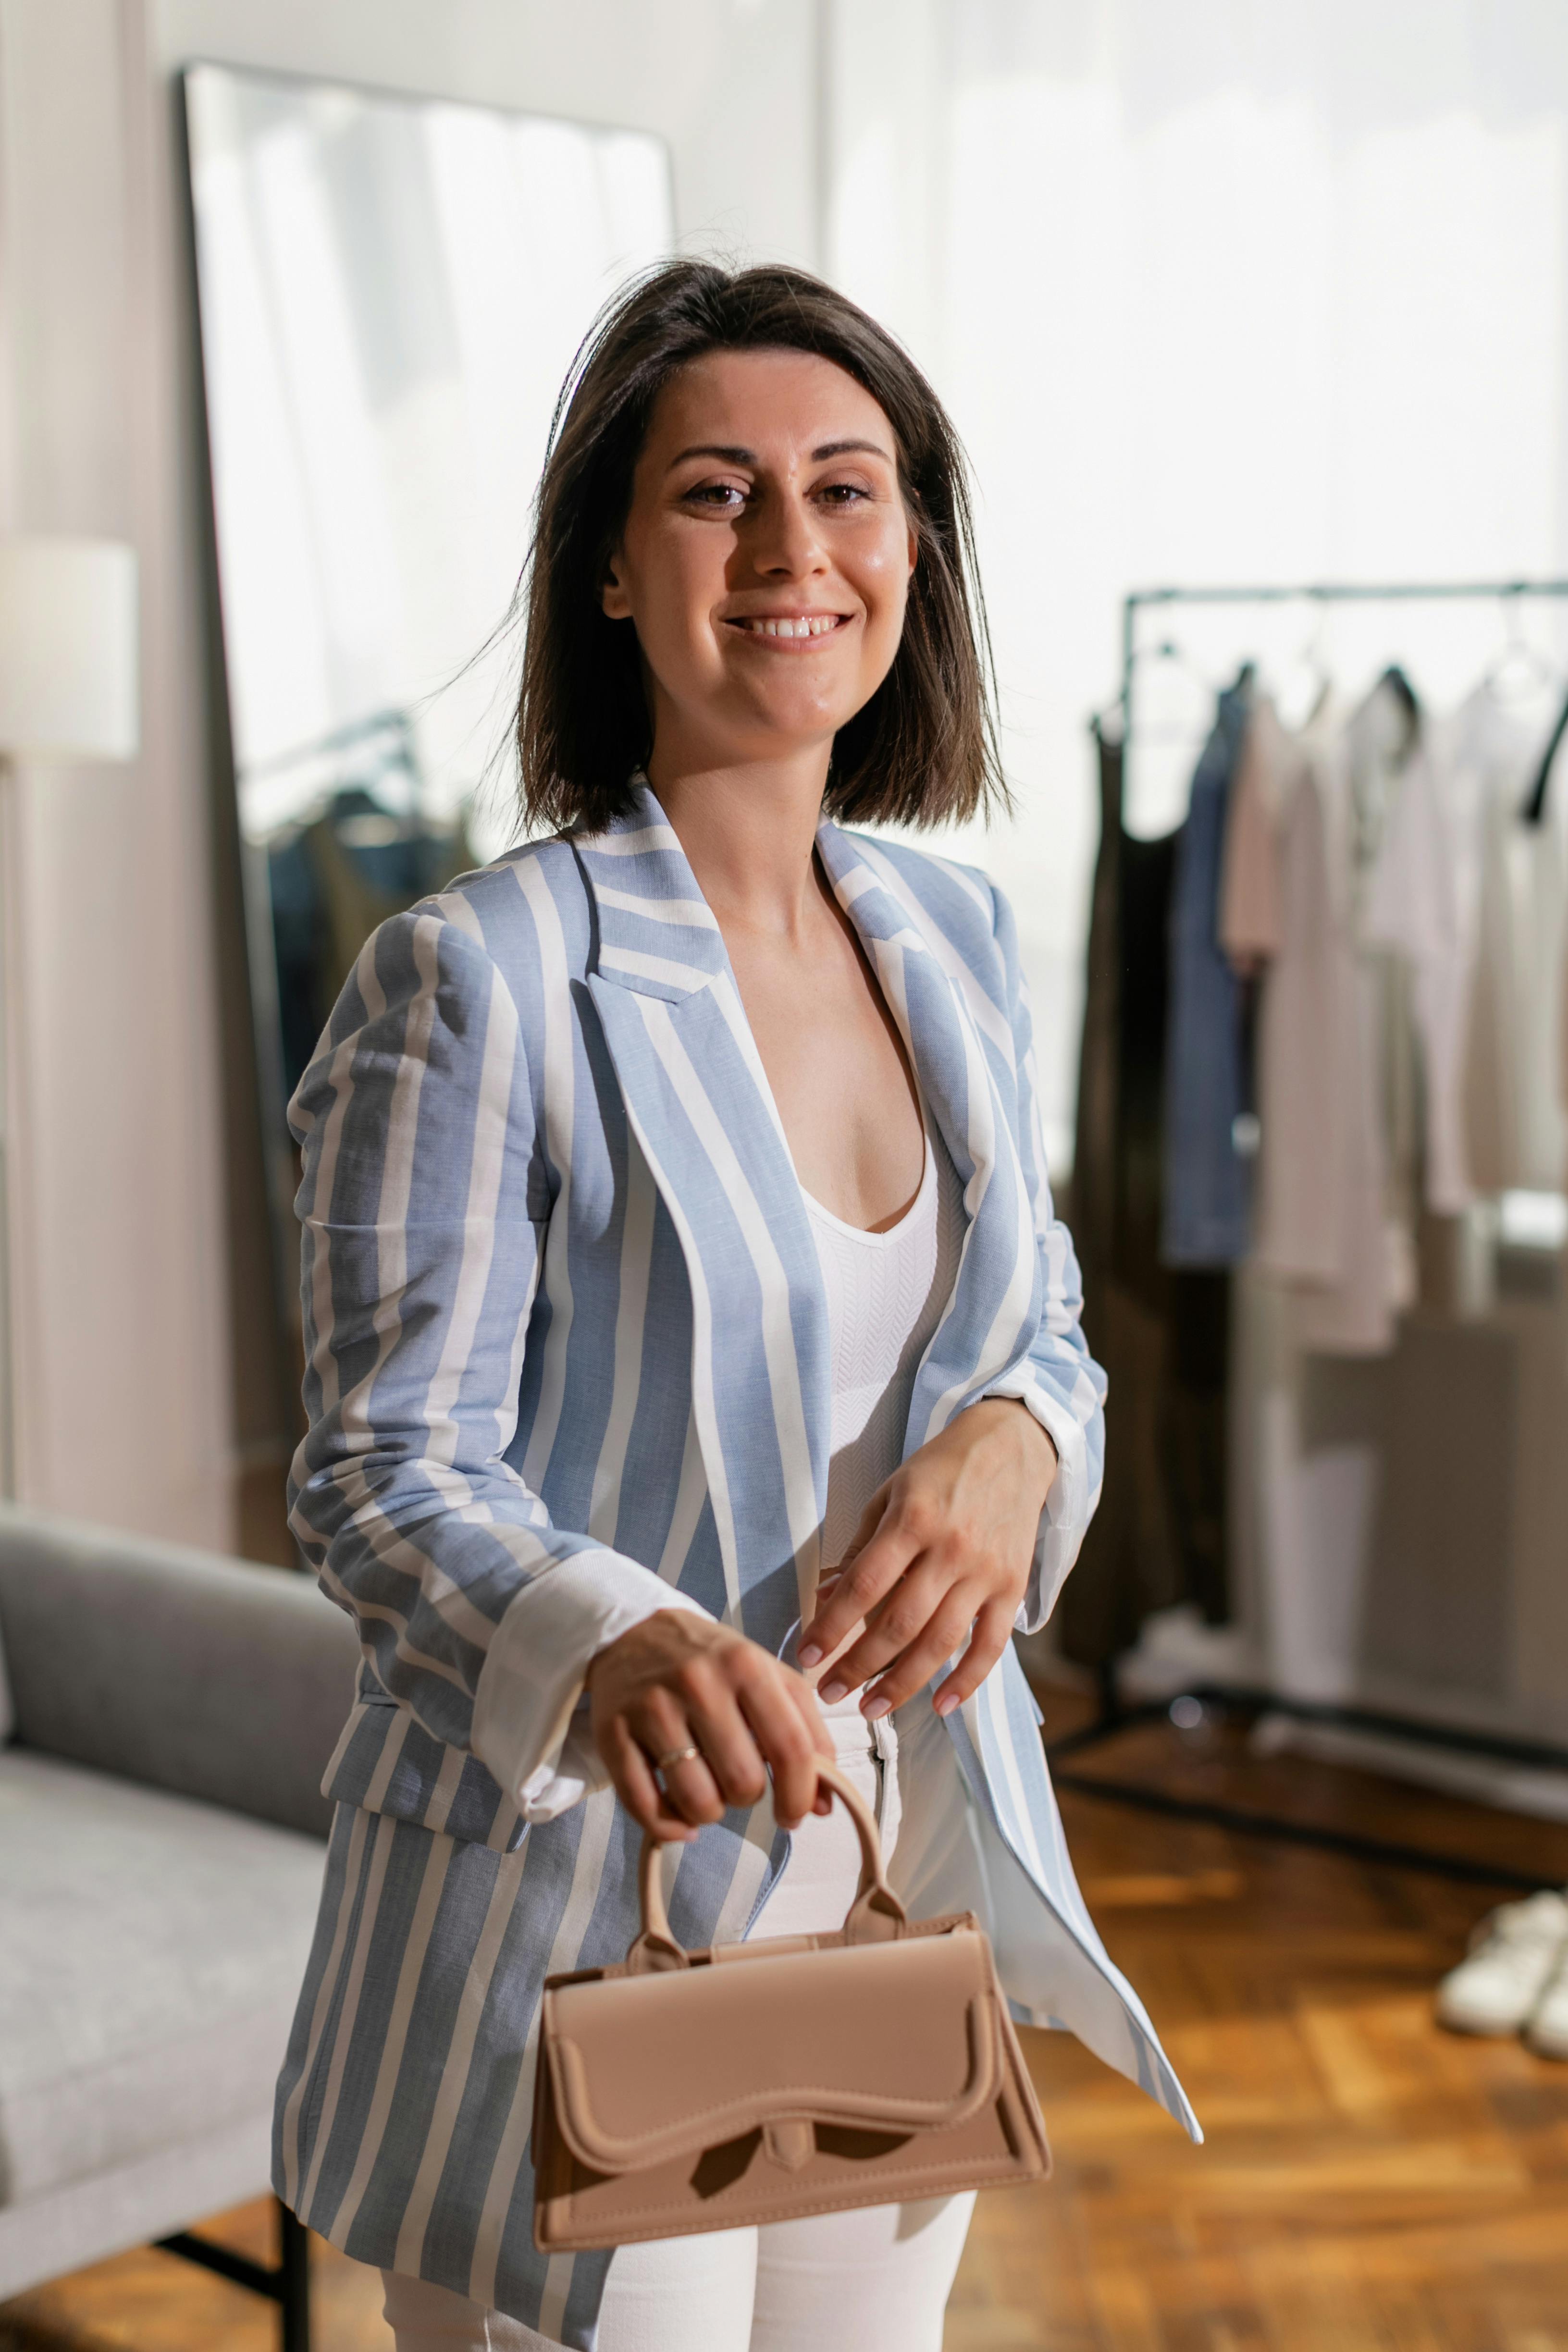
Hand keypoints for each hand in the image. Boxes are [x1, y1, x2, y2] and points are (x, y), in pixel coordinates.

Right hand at [586, 1610, 833, 1841]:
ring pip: (697, 1801)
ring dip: (709, 1813)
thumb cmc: (712, 1662)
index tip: (795, 1814)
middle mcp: (698, 1683)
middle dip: (748, 1798)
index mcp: (746, 1666)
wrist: (634, 1631)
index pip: (790, 1748)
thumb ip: (806, 1734)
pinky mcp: (612, 1732)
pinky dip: (668, 1826)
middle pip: (743, 1783)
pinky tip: (678, 1814)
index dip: (800, 1794)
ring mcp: (651, 1708)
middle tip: (739, 1782)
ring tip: (707, 1791)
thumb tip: (823, 1805)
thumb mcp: (768, 1678)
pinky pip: (644, 1807)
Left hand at [797, 1399, 1056, 1721]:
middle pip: (898, 1624)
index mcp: (913, 1520)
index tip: (807, 1655)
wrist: (1013, 1445)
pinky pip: (990, 1646)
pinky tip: (940, 1707)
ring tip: (870, 1709)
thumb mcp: (891, 1492)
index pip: (863, 1586)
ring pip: (940, 1643)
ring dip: (902, 1684)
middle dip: (858, 1666)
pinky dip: (966, 1681)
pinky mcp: (1013, 1587)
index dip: (832, 1626)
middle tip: (829, 1693)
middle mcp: (950, 1549)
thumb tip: (826, 1599)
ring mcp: (985, 1572)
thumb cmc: (942, 1468)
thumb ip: (860, 1548)